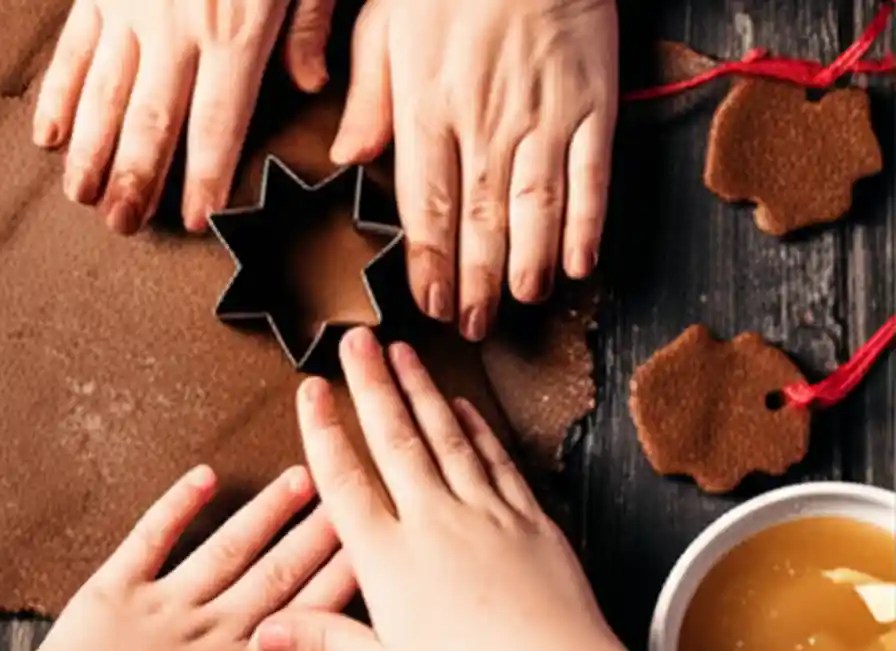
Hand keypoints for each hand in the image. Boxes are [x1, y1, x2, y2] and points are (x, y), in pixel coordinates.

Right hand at [33, 0, 337, 233]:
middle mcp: (177, 29)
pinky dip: (57, 94)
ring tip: (81, 197)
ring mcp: (129, 9)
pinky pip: (72, 50)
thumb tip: (310, 85)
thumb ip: (312, 22)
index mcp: (236, 30)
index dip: (204, 177)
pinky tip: (47, 136)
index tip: (194, 220)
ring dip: (90, 151)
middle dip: (135, 179)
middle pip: (152, 122)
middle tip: (121, 227)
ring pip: (103, 94)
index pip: (218, 124)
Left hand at [35, 465, 355, 650]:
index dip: (342, 576)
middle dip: (318, 532)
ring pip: (227, 549)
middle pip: (275, 573)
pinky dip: (177, 505)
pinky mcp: (116, 589)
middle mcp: (209, 632)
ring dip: (266, 512)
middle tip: (352, 493)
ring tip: (299, 475)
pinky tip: (204, 477)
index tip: (372, 543)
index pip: (305, 615)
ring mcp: (164, 606)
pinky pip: (150, 539)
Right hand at [255, 328, 664, 650]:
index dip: (323, 430)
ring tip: (404, 353)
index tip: (311, 390)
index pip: (344, 480)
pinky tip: (463, 407)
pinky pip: (496, 461)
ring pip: (445, 437)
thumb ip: (325, 639)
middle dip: (371, 384)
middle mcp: (433, 522)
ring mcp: (484, 515)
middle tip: (357, 340)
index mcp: (389, 558)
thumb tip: (266, 629)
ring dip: (421, 390)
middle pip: (394, 439)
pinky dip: (477, 429)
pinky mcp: (528, 520)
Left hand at [333, 0, 617, 338]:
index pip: (427, 205)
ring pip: (534, 207)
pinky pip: (591, 176)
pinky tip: (578, 263)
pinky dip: (586, 224)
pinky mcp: (594, 102)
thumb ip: (368, 95)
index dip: (429, 263)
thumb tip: (348, 155)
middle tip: (472, 328)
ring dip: (526, 263)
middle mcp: (485, 122)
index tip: (430, 303)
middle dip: (474, 281)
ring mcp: (544, 114)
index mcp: (428, 107)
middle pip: (480, 219)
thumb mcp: (386, 24)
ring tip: (519, 304)